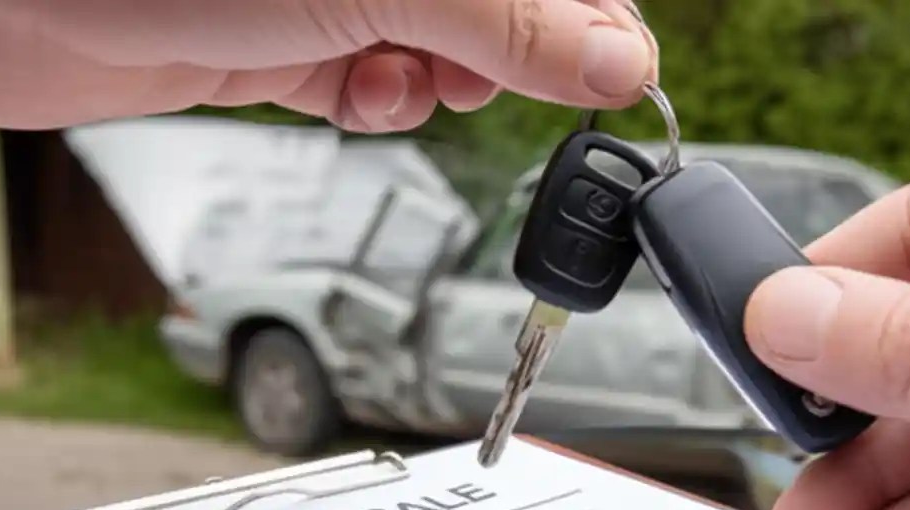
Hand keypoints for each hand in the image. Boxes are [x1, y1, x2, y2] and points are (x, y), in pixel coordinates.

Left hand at [0, 0, 655, 129]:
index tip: (608, 71)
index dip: (588, 11)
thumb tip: (623, 61)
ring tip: (394, 79)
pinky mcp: (286, 36)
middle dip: (503, 53)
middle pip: (501, 4)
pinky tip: (355, 96)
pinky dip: (376, 101)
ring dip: (436, 83)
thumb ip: (514, 22)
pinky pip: (371, 78)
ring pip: (439, 47)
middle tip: (478, 74)